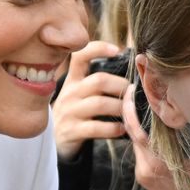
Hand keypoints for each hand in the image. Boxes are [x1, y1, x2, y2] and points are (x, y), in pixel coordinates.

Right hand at [52, 41, 128, 160]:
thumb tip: (130, 65)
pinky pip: (97, 127)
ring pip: (100, 104)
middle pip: (99, 80)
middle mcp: (69, 93)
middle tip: (133, 94)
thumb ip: (98, 81)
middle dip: (121, 86)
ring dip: (121, 108)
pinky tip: (121, 129)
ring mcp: (69, 112)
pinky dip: (114, 128)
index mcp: (73, 80)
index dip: (98, 48)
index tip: (116, 50)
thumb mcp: (81, 93)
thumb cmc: (78, 113)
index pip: (80, 56)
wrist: (56, 141)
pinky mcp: (72, 131)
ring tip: (130, 113)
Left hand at [119, 85, 189, 189]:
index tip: (133, 89)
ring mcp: (141, 172)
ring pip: (135, 140)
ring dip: (138, 122)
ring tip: (144, 102)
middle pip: (132, 131)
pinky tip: (152, 125)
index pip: (136, 129)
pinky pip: (140, 150)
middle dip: (132, 109)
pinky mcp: (142, 175)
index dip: (132, 107)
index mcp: (158, 162)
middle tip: (136, 89)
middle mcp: (145, 166)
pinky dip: (144, 135)